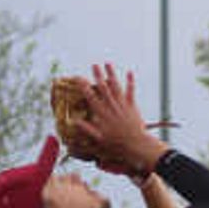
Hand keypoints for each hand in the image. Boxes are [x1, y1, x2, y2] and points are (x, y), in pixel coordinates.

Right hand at [71, 64, 166, 179]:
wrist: (135, 144)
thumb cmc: (115, 144)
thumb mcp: (98, 138)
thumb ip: (86, 129)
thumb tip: (73, 121)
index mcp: (101, 113)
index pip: (90, 96)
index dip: (83, 85)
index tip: (78, 77)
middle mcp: (111, 105)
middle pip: (103, 87)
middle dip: (98, 75)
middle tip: (94, 65)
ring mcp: (122, 104)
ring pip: (116, 85)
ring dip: (111, 73)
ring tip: (107, 63)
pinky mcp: (132, 105)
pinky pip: (131, 91)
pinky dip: (130, 81)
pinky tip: (130, 72)